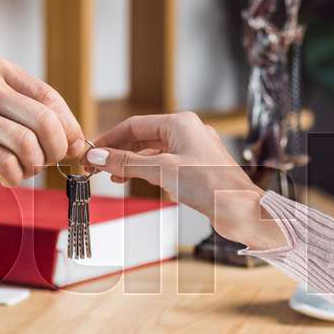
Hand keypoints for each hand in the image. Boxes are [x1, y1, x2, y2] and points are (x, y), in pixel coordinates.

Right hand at [0, 56, 86, 188]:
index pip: (50, 98)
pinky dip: (15, 178)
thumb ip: (23, 110)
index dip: (69, 128)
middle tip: (48, 162)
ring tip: (23, 170)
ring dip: (33, 166)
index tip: (74, 148)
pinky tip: (9, 179)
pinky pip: (3, 164)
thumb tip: (75, 141)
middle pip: (44, 121)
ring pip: (26, 144)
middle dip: (56, 149)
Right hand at [84, 112, 284, 249]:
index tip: (92, 153)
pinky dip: (148, 170)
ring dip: (133, 163)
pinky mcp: (198, 167)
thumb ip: (128, 162)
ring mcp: (194, 149)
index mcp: (181, 123)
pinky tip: (138, 180)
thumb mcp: (162, 170)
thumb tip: (99, 157)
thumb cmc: (211, 185)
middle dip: (120, 152)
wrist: (241, 210)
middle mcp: (188, 131)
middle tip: (98, 167)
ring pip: (154, 151)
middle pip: (144, 137)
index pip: (135, 125)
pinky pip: (166, 163)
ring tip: (114, 177)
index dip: (111, 139)